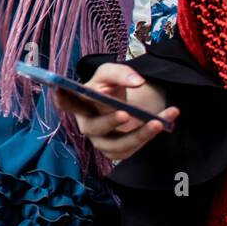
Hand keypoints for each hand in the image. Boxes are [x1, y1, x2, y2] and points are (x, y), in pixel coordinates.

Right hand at [56, 63, 177, 162]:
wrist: (128, 104)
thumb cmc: (111, 89)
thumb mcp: (112, 74)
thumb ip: (122, 73)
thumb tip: (137, 82)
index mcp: (79, 103)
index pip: (66, 102)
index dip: (61, 99)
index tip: (61, 90)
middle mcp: (87, 123)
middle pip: (93, 127)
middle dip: (109, 122)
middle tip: (125, 113)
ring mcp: (101, 141)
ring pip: (116, 144)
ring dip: (139, 134)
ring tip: (158, 122)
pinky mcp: (117, 151)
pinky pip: (133, 149)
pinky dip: (151, 136)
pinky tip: (165, 122)